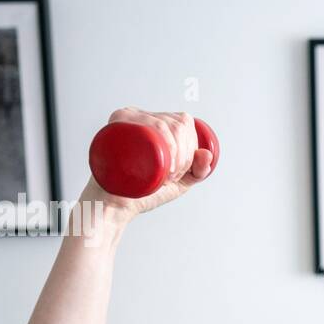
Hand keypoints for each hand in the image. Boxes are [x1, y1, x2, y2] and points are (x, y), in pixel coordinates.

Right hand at [80, 107, 214, 226]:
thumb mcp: (180, 182)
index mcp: (153, 123)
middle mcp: (140, 116)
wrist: (116, 206)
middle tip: (172, 177)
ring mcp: (127, 119)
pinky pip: (149, 125)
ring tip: (166, 175)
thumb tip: (207, 154)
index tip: (180, 172)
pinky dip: (167, 145)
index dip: (191, 147)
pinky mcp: (116, 125)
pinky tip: (166, 165)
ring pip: (167, 125)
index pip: (183, 122)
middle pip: (178, 123)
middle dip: (185, 155)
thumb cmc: (144, 192)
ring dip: (177, 153)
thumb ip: (198, 170)